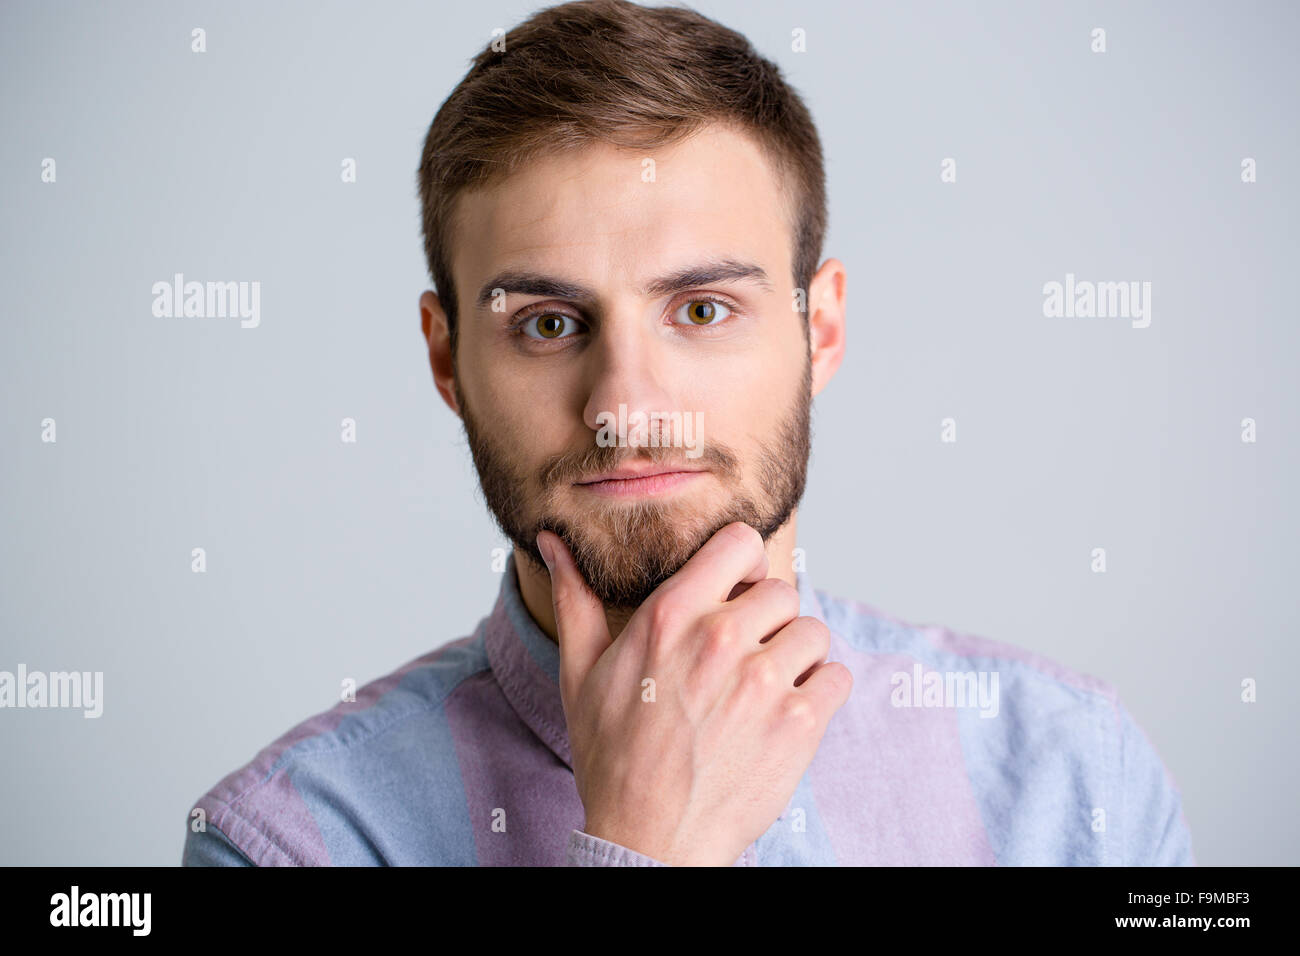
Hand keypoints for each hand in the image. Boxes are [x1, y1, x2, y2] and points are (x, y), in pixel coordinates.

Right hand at [538, 522, 852, 865]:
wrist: (647, 840)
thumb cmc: (612, 757)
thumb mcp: (581, 673)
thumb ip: (574, 599)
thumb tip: (551, 540)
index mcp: (670, 615)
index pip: (740, 542)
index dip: (747, 563)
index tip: (740, 590)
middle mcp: (720, 638)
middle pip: (782, 591)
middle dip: (769, 621)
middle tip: (746, 658)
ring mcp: (762, 681)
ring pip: (813, 633)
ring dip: (797, 658)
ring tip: (765, 690)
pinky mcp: (797, 723)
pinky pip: (836, 677)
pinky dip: (820, 693)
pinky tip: (786, 714)